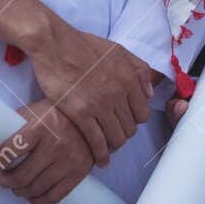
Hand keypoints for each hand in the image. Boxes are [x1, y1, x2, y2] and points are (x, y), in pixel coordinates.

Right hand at [0, 0, 153, 164]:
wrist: (54, 44)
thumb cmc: (83, 45)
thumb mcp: (118, 50)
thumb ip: (138, 69)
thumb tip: (150, 93)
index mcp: (129, 78)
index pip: (143, 113)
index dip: (135, 120)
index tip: (126, 121)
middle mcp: (118, 93)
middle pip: (130, 128)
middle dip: (123, 134)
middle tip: (114, 135)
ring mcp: (99, 105)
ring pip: (116, 138)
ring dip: (113, 146)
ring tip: (107, 148)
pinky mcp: (80, 113)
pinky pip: (96, 141)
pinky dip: (100, 154)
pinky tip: (99, 159)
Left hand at [0, 99, 94, 203]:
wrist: (89, 119)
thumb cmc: (54, 115)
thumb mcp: (31, 113)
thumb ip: (5, 126)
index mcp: (40, 126)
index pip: (11, 149)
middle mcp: (55, 144)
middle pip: (23, 174)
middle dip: (7, 181)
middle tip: (3, 180)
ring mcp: (68, 160)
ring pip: (37, 187)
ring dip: (21, 192)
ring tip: (16, 188)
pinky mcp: (79, 172)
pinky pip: (55, 195)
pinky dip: (39, 200)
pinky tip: (32, 196)